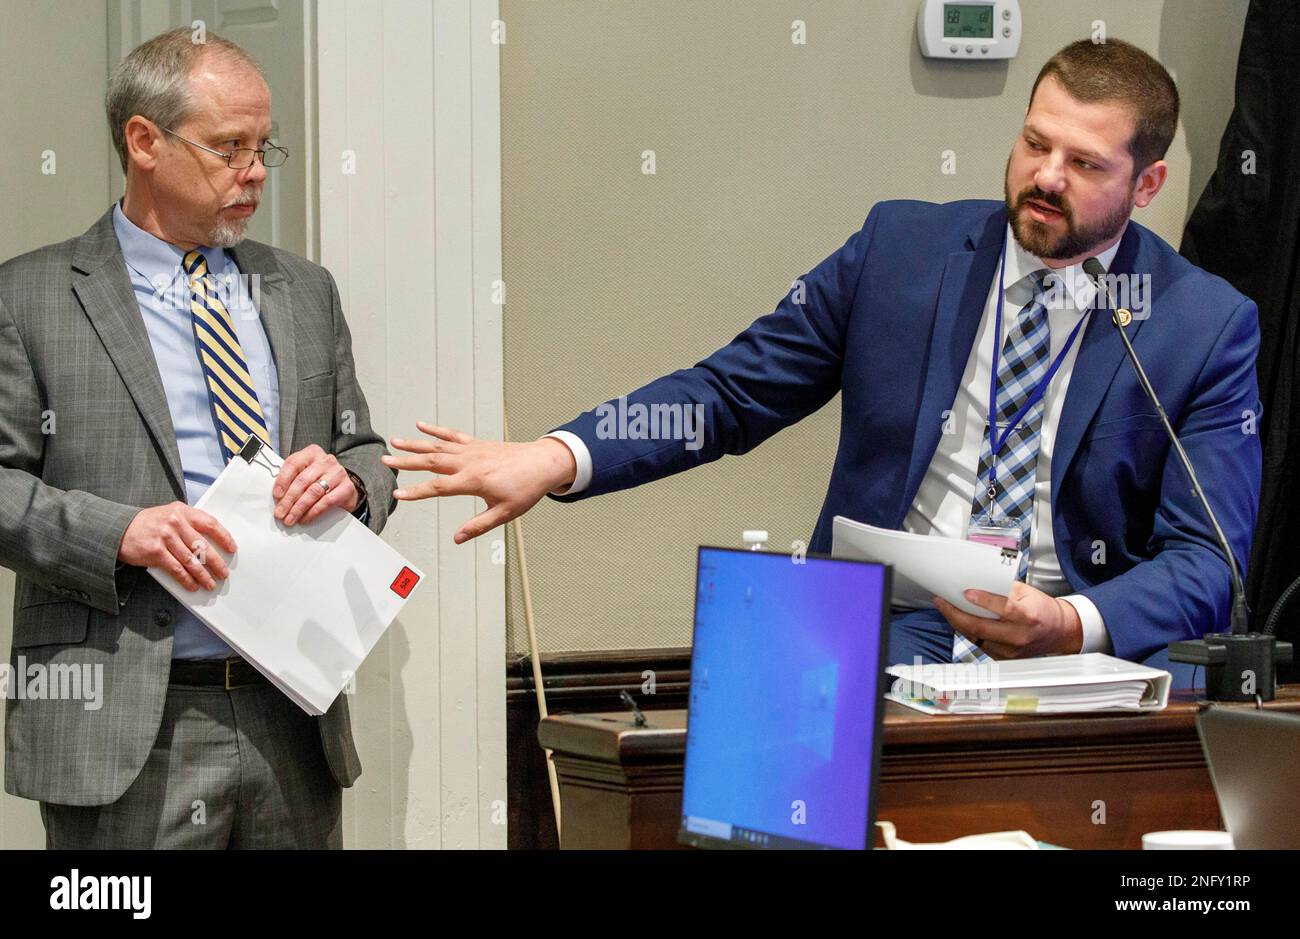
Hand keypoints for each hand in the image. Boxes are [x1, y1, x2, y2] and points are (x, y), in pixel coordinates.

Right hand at [118, 502, 237, 591]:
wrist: (119, 529)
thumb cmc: (149, 524)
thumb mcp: (170, 514)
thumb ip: (188, 523)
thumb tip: (211, 543)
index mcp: (182, 511)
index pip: (210, 523)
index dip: (224, 537)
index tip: (231, 549)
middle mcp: (175, 522)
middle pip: (202, 546)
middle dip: (216, 562)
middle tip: (224, 573)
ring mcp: (165, 537)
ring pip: (191, 560)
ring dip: (203, 575)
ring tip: (210, 583)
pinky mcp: (155, 551)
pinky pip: (176, 569)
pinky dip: (187, 579)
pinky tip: (193, 585)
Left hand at [273, 444, 357, 525]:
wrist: (344, 488)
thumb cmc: (321, 480)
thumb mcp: (306, 474)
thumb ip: (292, 480)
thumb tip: (278, 497)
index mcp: (312, 453)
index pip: (293, 463)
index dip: (282, 480)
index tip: (276, 495)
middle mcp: (326, 461)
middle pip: (302, 480)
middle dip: (289, 499)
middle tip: (280, 512)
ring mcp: (338, 473)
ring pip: (313, 492)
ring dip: (299, 508)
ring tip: (291, 518)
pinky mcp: (346, 488)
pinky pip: (326, 502)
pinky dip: (313, 512)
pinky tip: (305, 518)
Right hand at [381, 421, 576, 543]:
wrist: (544, 463)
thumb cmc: (527, 489)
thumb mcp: (504, 513)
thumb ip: (478, 526)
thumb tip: (456, 538)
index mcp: (474, 481)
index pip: (438, 488)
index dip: (416, 492)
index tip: (398, 494)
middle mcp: (469, 462)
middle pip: (431, 461)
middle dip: (406, 462)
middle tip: (384, 461)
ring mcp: (472, 450)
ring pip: (438, 445)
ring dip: (415, 444)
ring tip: (394, 442)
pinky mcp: (477, 444)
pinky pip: (452, 435)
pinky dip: (436, 430)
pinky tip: (421, 425)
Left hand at [933, 582, 1083, 658]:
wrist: (1059, 631)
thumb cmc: (1043, 609)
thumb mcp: (1028, 592)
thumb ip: (1003, 589)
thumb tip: (978, 582)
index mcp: (1028, 617)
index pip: (1002, 609)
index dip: (981, 600)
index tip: (965, 593)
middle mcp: (1019, 636)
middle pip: (980, 627)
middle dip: (956, 614)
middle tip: (942, 602)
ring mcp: (1011, 651)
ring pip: (975, 637)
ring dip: (957, 623)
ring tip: (945, 609)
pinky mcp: (1005, 658)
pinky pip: (979, 644)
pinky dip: (968, 632)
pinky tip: (959, 621)